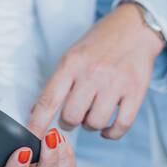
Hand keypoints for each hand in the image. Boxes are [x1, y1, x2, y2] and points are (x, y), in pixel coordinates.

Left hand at [29, 1, 165, 140]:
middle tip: (74, 115)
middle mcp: (92, 73)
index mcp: (72, 63)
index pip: (48, 100)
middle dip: (69, 122)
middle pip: (71, 117)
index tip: (31, 138)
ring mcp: (115, 83)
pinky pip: (120, 126)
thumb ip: (58, 82)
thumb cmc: (101, 43)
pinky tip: (108, 128)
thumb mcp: (73, 55)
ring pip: (94, 123)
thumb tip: (36, 112)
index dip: (37, 124)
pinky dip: (112, 133)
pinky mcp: (135, 92)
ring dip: (91, 125)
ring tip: (93, 113)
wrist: (135, 28)